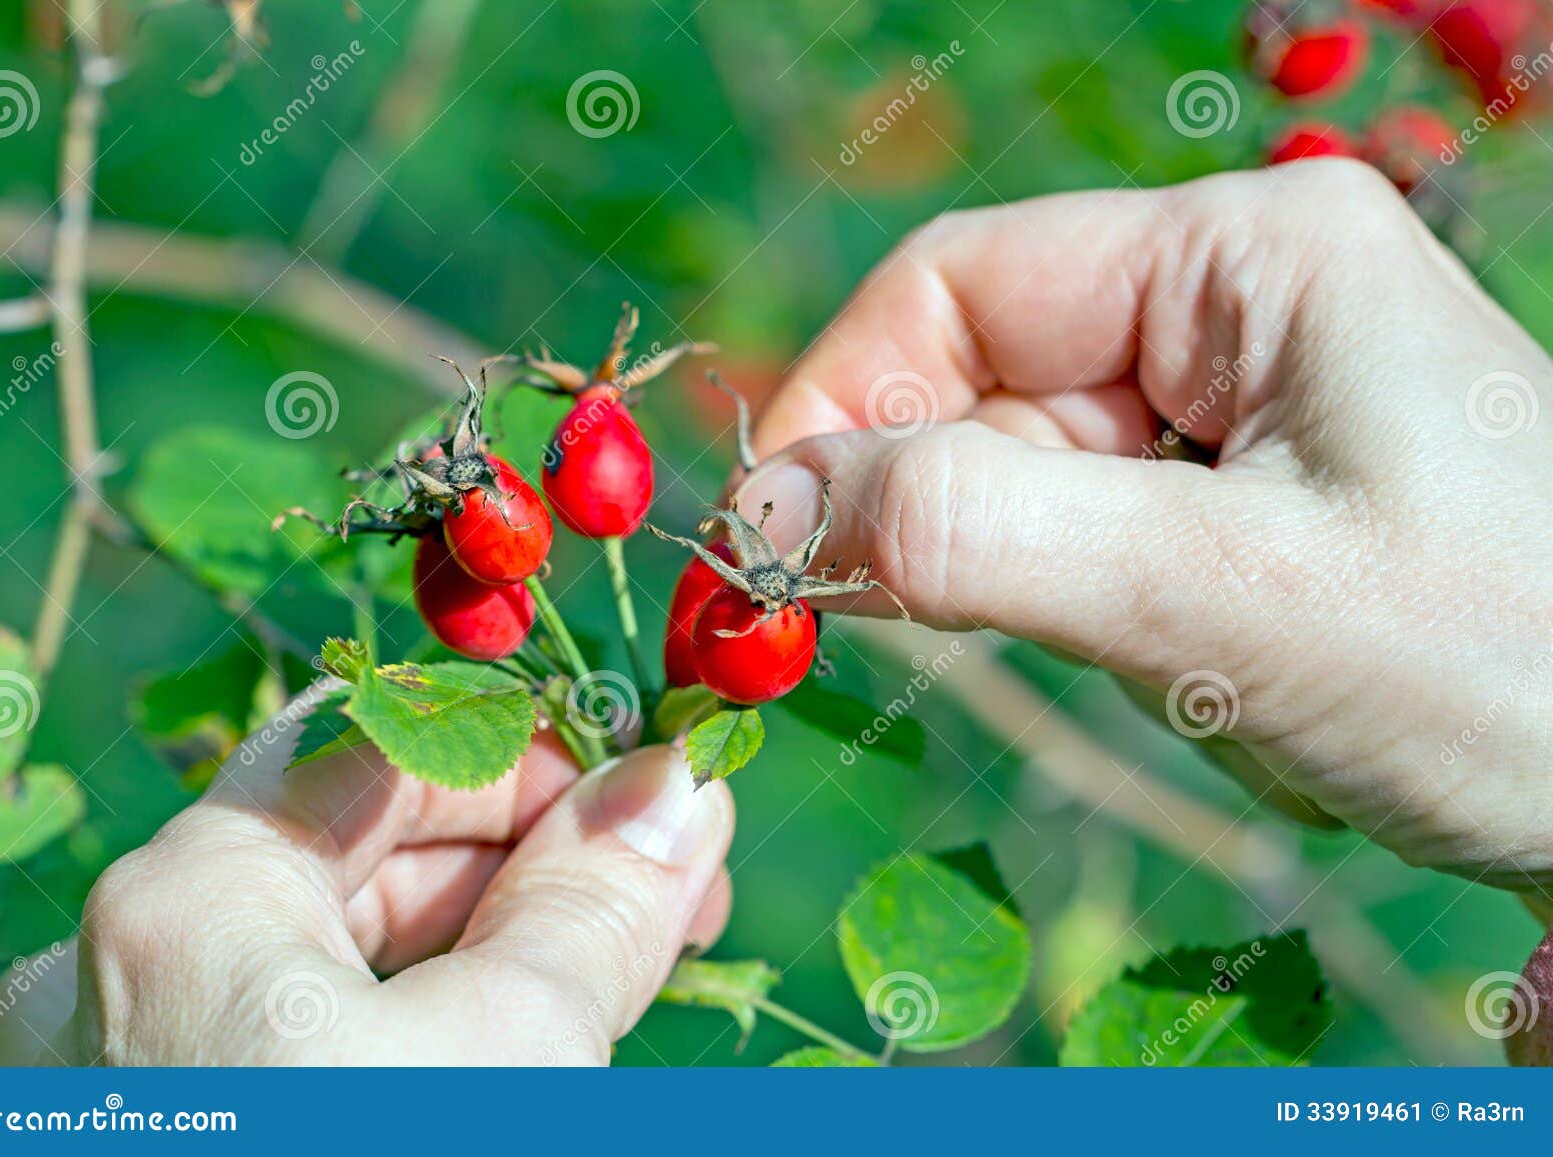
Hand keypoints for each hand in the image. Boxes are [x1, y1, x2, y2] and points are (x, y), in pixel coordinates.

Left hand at [0, 709, 733, 1064]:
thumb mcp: (514, 1053)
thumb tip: (681, 791)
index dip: (539, 759)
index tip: (657, 797)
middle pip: (367, 845)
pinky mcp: (182, 1126)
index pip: (387, 748)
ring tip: (630, 961)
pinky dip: (433, 1020)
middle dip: (535, 854)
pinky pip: (319, 1033)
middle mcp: (130, 969)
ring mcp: (147, 1066)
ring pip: (348, 946)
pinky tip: (534, 1034)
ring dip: (500, 938)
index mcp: (187, 900)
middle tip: (674, 885)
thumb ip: (597, 906)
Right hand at [738, 160, 1552, 891]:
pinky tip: (1236, 681)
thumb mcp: (1215, 601)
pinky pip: (1101, 552)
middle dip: (973, 533)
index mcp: (1246, 257)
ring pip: (1034, 487)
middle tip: (1012, 646)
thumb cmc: (1498, 672)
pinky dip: (1123, 634)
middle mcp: (1239, 306)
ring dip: (1072, 603)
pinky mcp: (1247, 500)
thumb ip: (975, 535)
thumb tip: (761, 509)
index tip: (767, 542)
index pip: (959, 286)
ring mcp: (1244, 406)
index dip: (841, 405)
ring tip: (1211, 669)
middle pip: (989, 391)